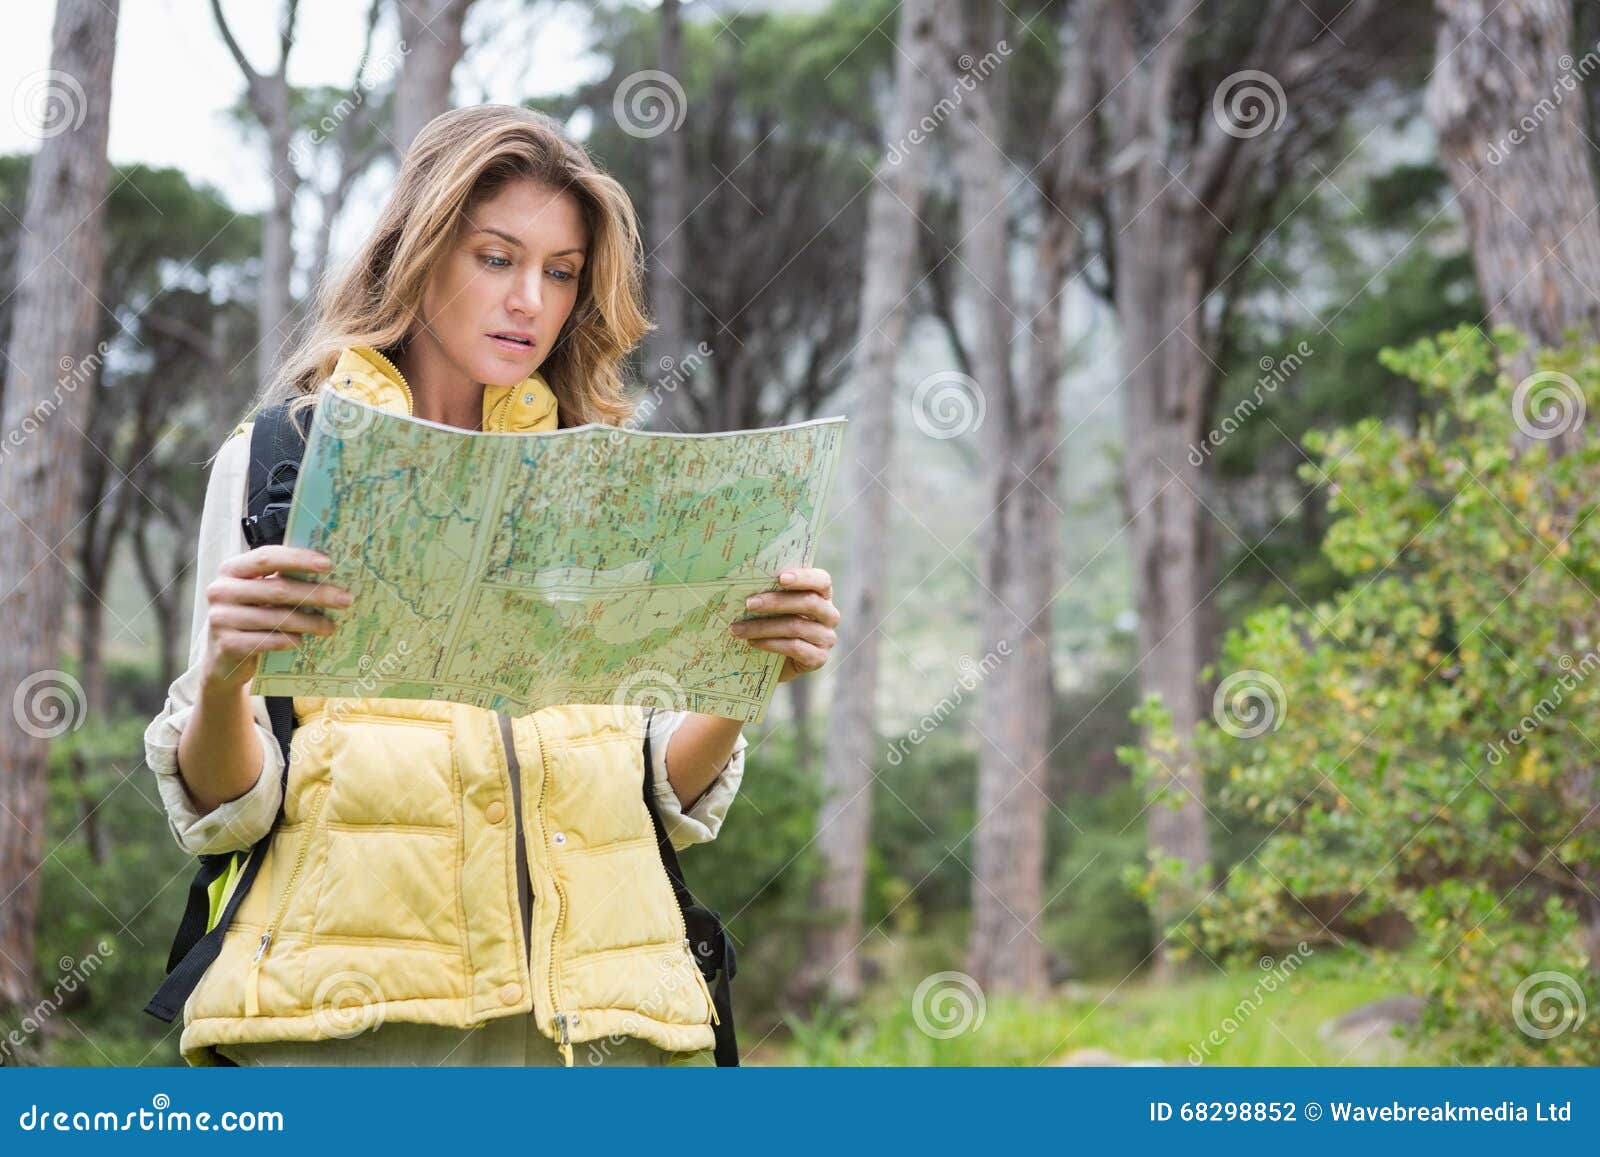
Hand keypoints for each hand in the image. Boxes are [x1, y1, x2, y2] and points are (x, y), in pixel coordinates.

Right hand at [199, 546, 351, 691]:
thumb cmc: (250, 618)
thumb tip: (328, 574)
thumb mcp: (259, 594)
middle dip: (315, 593)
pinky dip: (290, 640)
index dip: (298, 559)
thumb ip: (281, 580)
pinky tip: (303, 641)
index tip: (328, 564)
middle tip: (344, 599)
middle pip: (277, 589)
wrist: (223, 658)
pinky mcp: (227, 645)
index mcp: (231, 569)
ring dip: (310, 622)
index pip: (267, 557)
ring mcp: (220, 618)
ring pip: (277, 617)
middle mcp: (221, 590)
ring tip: (331, 626)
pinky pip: (268, 641)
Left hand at [729, 566, 838, 682]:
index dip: (803, 577)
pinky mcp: (819, 658)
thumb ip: (770, 592)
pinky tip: (752, 642)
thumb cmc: (774, 625)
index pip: (822, 580)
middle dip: (776, 602)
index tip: (779, 578)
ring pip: (796, 626)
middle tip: (749, 603)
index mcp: (822, 594)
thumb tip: (745, 581)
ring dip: (763, 626)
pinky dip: (770, 643)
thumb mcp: (774, 607)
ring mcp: (826, 638)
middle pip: (809, 602)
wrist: (776, 662)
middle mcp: (829, 615)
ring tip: (738, 628)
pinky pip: (794, 647)